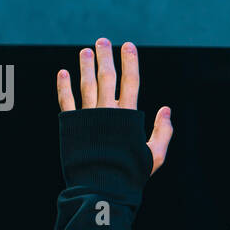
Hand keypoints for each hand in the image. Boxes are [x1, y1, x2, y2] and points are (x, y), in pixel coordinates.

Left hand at [57, 38, 173, 174]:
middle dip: (106, 58)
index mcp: (128, 118)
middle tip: (103, 41)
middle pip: (107, 78)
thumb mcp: (154, 156)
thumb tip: (166, 109)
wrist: (100, 188)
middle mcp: (107, 113)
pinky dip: (64, 87)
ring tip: (85, 51)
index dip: (130, 63)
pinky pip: (67, 101)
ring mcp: (88, 117)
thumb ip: (163, 132)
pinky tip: (63, 73)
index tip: (128, 46)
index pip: (131, 83)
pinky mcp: (71, 126)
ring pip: (87, 86)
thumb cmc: (130, 175)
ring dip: (86, 67)